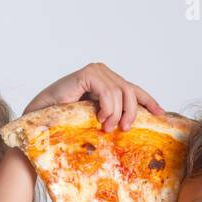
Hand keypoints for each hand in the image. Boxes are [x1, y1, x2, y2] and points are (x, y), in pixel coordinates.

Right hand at [23, 62, 164, 130]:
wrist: (40, 119)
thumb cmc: (65, 122)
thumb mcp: (96, 120)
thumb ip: (112, 116)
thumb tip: (133, 124)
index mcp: (107, 82)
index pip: (133, 90)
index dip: (148, 101)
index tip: (160, 114)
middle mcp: (103, 73)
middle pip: (131, 92)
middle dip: (131, 112)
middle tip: (124, 129)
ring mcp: (96, 71)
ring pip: (121, 93)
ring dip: (116, 114)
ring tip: (105, 126)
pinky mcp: (87, 74)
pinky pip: (108, 92)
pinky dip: (108, 107)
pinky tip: (99, 117)